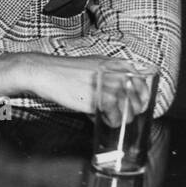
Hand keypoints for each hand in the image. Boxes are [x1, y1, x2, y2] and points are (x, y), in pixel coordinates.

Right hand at [0, 52, 135, 113]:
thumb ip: (107, 78)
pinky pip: (115, 117)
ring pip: (130, 110)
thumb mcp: (91, 67)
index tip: (136, 106)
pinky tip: (99, 118)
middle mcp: (117, 74)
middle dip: (132, 110)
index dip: (142, 98)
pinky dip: (110, 122)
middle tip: (120, 116)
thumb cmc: (63, 72)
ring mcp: (110, 86)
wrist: (42, 72)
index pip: (143, 83)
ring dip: (121, 118)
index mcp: (116, 64)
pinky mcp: (100, 99)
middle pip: (139, 99)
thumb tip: (116, 96)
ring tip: (109, 119)